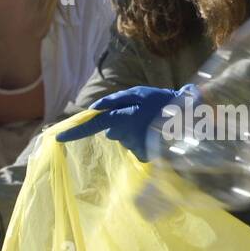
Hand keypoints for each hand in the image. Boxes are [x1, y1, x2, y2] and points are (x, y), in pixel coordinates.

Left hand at [56, 85, 198, 161]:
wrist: (190, 119)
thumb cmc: (163, 102)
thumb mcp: (139, 93)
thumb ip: (114, 101)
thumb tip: (94, 110)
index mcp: (123, 117)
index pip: (93, 125)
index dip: (75, 132)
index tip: (58, 138)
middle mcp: (125, 134)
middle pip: (111, 131)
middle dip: (119, 124)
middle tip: (139, 115)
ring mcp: (134, 147)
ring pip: (124, 138)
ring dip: (133, 131)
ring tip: (150, 123)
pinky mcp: (143, 156)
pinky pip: (135, 146)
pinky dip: (142, 139)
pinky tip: (154, 133)